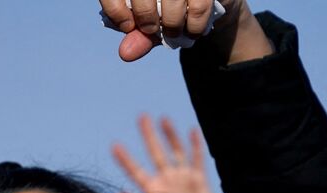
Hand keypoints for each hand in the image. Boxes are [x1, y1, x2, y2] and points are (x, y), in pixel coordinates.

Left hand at [99, 0, 242, 61]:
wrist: (212, 4)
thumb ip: (140, 37)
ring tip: (174, 33)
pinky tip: (193, 32)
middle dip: (145, 16)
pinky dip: (194, 25)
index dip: (115, 9)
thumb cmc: (173, 11)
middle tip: (151, 30)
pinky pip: (198, 6)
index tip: (127, 27)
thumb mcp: (154, 24)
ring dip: (172, 23)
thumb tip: (126, 53)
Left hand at [114, 116, 221, 192]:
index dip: (125, 160)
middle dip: (148, 136)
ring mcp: (181, 176)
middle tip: (142, 117)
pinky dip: (195, 145)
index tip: (115, 146)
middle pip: (155, 152)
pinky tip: (192, 131)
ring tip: (163, 120)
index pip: (135, 170)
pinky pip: (196, 158)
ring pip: (174, 151)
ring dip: (170, 135)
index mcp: (151, 189)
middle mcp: (165, 178)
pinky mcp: (197, 177)